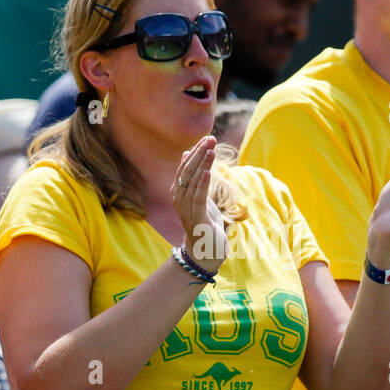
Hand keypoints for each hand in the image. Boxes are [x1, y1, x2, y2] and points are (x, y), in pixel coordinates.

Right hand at [172, 136, 226, 269]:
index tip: (207, 138)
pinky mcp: (196, 220)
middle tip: (210, 139)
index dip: (195, 152)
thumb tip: (187, 153)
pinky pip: (198, 198)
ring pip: (192, 183)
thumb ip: (194, 176)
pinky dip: (202, 184)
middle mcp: (179, 199)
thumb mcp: (200, 195)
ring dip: (202, 165)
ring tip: (210, 151)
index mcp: (179, 192)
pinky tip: (207, 171)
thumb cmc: (205, 222)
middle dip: (199, 154)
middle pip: (187, 172)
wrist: (207, 251)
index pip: (185, 167)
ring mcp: (186, 210)